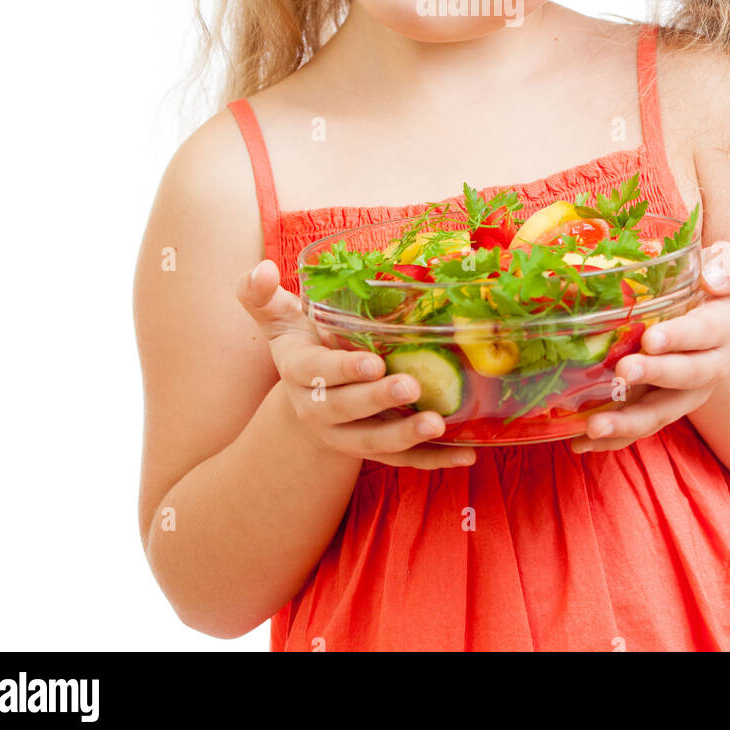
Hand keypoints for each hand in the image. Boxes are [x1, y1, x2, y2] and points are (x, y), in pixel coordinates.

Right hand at [237, 260, 476, 470]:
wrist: (304, 399)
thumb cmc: (302, 344)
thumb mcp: (279, 319)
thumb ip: (262, 294)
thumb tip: (263, 268)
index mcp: (297, 372)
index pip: (315, 372)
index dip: (343, 370)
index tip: (373, 362)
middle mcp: (318, 409)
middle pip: (346, 410)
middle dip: (378, 400)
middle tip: (411, 386)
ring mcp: (346, 435)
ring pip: (374, 442)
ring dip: (406, 436)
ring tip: (438, 423)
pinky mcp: (373, 450)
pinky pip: (403, 461)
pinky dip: (434, 460)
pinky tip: (466, 453)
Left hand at [568, 241, 729, 454]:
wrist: (715, 314)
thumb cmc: (713, 280)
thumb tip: (712, 280)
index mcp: (723, 326)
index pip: (705, 333)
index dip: (680, 337)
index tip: (651, 339)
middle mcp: (711, 365)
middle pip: (686, 377)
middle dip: (654, 377)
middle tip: (622, 372)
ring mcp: (685, 391)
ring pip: (661, 412)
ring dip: (628, 422)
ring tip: (595, 426)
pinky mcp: (662, 405)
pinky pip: (640, 426)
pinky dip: (613, 438)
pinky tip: (581, 441)